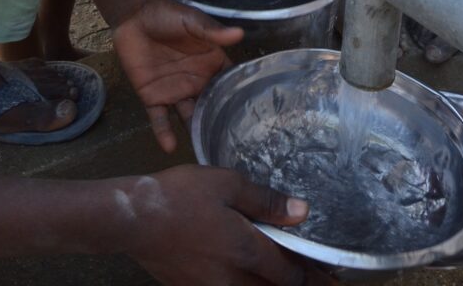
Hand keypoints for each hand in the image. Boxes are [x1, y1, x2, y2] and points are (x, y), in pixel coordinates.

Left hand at [112, 0, 241, 151]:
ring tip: (206, 151)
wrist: (133, 16)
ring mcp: (175, 92)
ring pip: (188, 117)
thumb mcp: (191, 21)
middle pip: (211, 107)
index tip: (254, 118)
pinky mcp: (153, 97)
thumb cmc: (167, 15)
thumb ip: (211, 32)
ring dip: (196, 133)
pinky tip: (170, 146)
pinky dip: (164, 133)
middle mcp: (197, 82)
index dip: (239, 99)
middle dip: (220, 124)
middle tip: (234, 146)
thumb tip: (239, 34)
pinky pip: (160, 118)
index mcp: (211, 64)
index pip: (229, 84)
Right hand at [126, 166, 330, 284]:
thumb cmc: (179, 195)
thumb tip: (302, 212)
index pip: (290, 275)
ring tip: (285, 278)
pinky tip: (247, 276)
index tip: (332, 277)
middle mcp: (232, 278)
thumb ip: (267, 201)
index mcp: (245, 251)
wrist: (131, 218)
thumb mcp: (227, 185)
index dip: (313, 278)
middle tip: (319, 281)